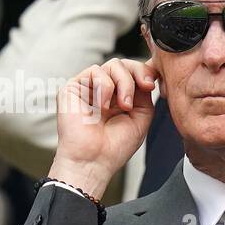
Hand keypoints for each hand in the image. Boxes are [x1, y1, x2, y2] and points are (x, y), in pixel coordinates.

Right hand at [51, 58, 157, 199]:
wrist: (94, 160)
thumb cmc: (115, 146)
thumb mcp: (141, 117)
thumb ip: (144, 94)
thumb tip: (147, 74)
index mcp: (120, 96)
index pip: (134, 72)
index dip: (145, 71)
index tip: (152, 83)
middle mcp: (105, 90)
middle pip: (125, 63)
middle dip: (138, 73)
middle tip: (145, 88)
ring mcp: (89, 87)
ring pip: (112, 64)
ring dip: (124, 83)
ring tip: (123, 106)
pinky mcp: (73, 87)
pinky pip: (95, 72)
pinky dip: (105, 87)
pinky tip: (104, 106)